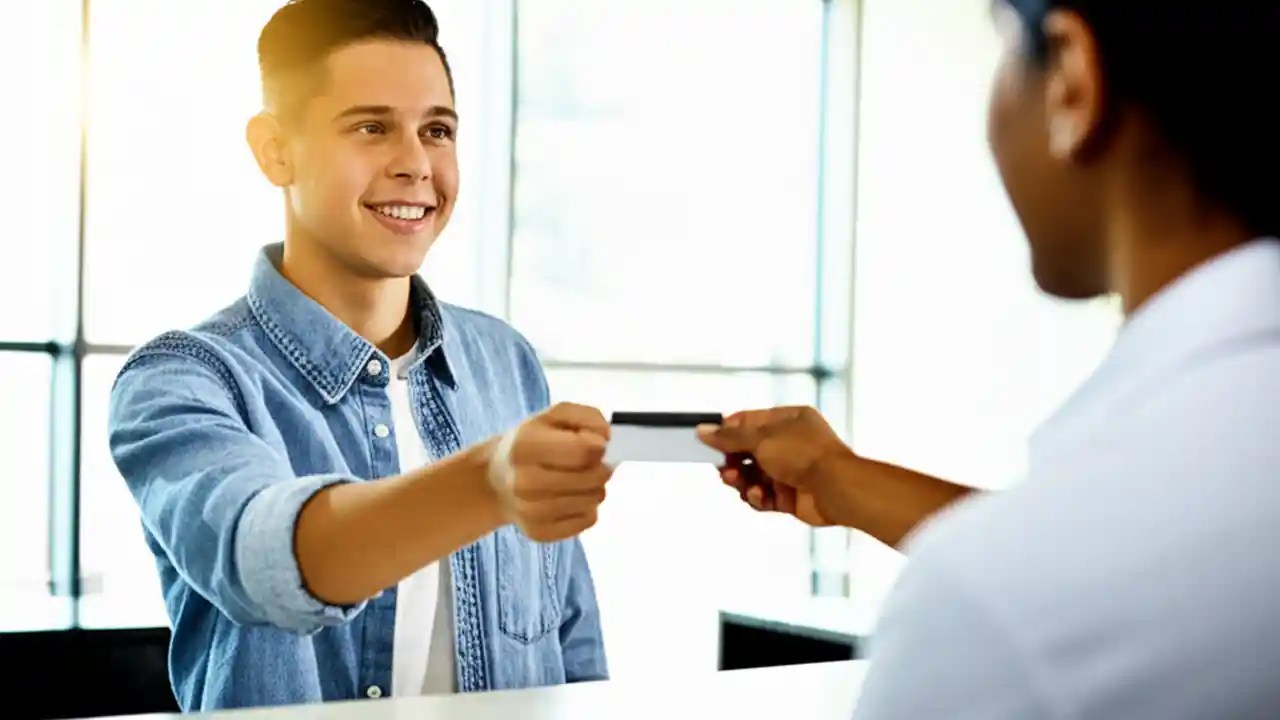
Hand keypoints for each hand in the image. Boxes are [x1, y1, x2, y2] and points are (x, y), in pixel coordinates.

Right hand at [486, 402, 612, 542]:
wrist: (494, 480)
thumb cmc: (530, 443)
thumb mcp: (554, 415)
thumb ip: (587, 416)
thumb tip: (607, 437)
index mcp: (525, 445)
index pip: (584, 450)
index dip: (600, 446)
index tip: (596, 444)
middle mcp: (524, 482)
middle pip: (592, 478)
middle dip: (601, 468)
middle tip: (590, 462)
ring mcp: (530, 511)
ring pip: (593, 500)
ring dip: (595, 487)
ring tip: (578, 479)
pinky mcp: (539, 532)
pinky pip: (588, 520)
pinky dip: (587, 507)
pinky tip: (571, 497)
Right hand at [697, 406, 853, 526]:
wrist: (836, 488)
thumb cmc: (807, 455)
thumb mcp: (761, 439)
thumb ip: (730, 437)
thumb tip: (704, 430)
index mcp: (789, 419)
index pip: (749, 421)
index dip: (727, 431)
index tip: (707, 440)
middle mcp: (791, 443)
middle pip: (749, 451)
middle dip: (732, 460)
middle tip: (722, 467)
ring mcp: (791, 471)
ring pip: (754, 476)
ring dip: (742, 480)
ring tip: (735, 482)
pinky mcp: (791, 496)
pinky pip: (765, 496)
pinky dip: (757, 497)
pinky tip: (758, 495)